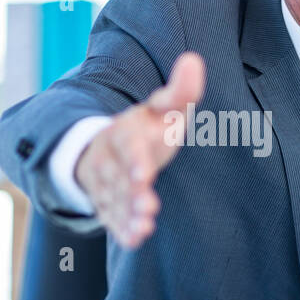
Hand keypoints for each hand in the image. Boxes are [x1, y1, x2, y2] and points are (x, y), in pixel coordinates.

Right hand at [73, 52, 204, 247]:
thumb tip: (195, 60)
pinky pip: (111, 217)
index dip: (135, 159)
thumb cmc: (145, 129)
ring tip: (145, 227)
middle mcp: (109, 159)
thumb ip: (179, 91)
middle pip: (119, 177)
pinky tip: (135, 239)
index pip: (127, 145)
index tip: (145, 172)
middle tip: (149, 207)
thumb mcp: (161, 108)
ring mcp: (105, 183)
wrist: (107, 148)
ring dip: (128, 214)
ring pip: (114, 199)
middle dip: (133, 193)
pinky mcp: (107, 204)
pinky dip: (121, 228)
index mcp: (124, 133)